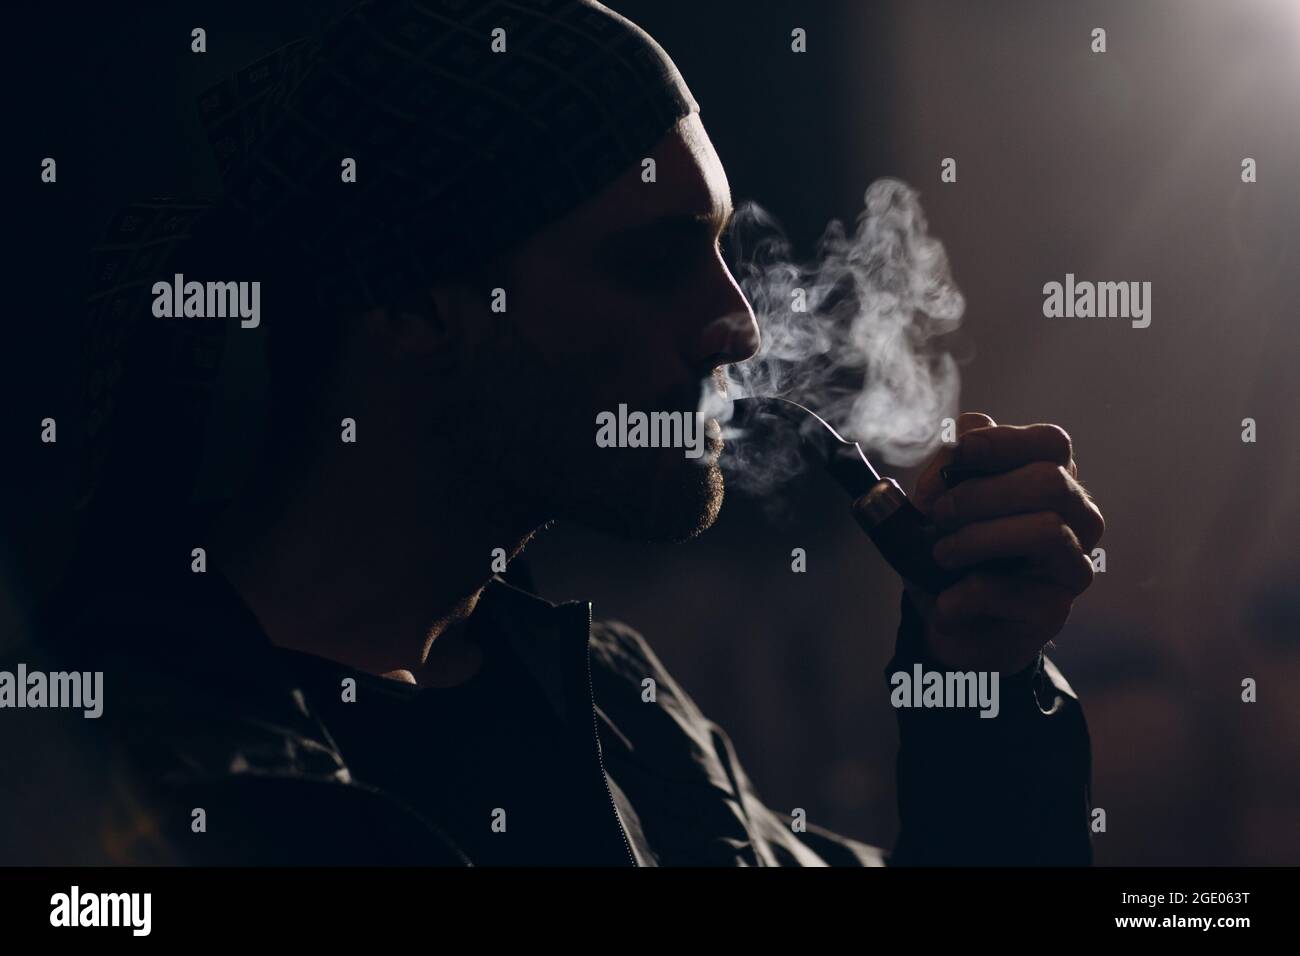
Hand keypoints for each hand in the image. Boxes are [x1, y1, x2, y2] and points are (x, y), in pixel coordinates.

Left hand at [909, 413, 1104, 672]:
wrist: (950, 621)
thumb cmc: (953, 550)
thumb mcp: (940, 502)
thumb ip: (950, 467)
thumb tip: (957, 449)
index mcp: (1052, 481)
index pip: (1052, 443)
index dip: (1004, 441)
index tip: (960, 453)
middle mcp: (1077, 519)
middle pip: (1050, 483)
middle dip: (981, 495)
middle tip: (939, 515)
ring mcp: (1072, 566)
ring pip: (1047, 530)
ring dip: (978, 539)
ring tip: (942, 554)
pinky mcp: (1054, 611)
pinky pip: (1010, 590)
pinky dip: (962, 593)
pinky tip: (945, 600)